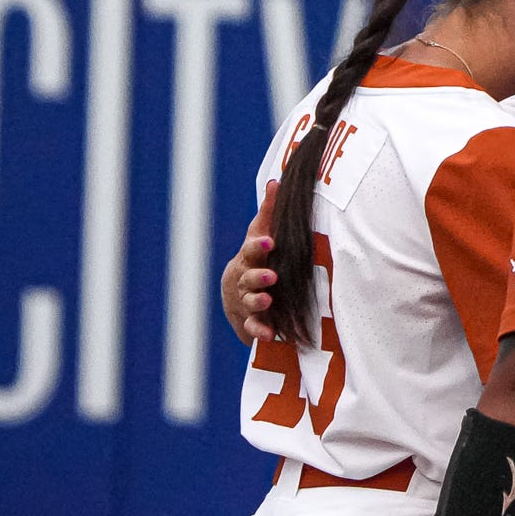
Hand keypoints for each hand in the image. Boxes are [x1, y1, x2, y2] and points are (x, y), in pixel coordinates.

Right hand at [222, 180, 280, 343]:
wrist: (237, 292)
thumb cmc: (257, 257)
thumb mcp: (262, 233)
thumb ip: (269, 211)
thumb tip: (276, 181)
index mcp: (251, 257)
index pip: (252, 250)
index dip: (260, 246)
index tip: (270, 241)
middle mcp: (245, 279)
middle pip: (249, 277)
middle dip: (259, 277)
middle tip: (272, 277)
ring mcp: (246, 300)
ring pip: (249, 301)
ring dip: (258, 301)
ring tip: (268, 300)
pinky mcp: (250, 321)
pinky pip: (253, 328)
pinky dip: (259, 331)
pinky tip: (269, 334)